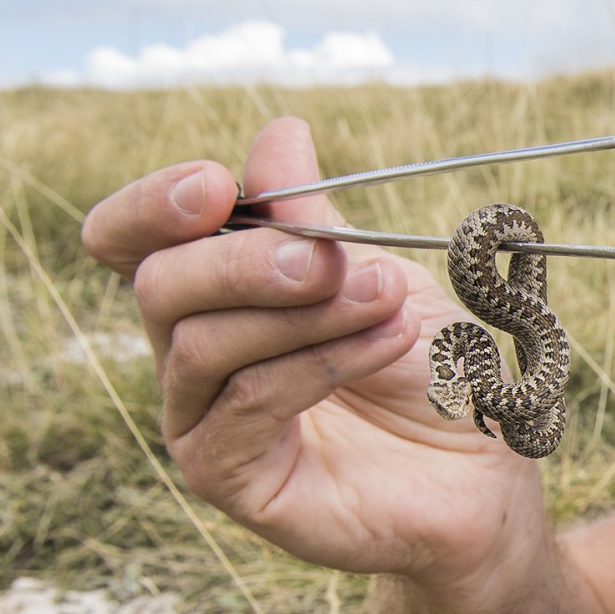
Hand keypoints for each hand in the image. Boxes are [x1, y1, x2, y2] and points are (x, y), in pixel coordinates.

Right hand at [81, 117, 544, 591]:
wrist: (483, 468)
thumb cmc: (429, 367)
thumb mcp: (378, 270)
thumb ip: (317, 218)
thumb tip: (279, 135)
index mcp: (213, 293)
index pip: (131, 241)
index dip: (152, 207)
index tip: (215, 184)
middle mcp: (191, 355)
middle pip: (158, 286)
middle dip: (243, 261)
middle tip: (328, 259)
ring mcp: (203, 422)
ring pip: (201, 344)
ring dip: (302, 313)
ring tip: (382, 298)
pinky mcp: (230, 479)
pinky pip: (243, 407)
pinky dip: (318, 364)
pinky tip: (386, 342)